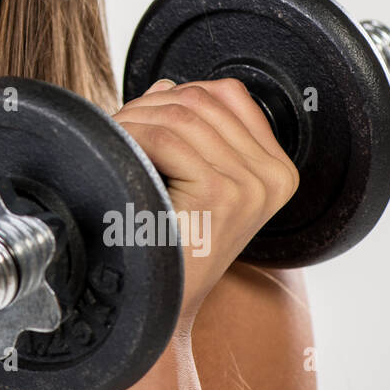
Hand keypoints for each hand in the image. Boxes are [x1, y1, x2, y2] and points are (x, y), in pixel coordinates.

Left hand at [112, 78, 298, 331]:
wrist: (162, 303)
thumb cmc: (171, 244)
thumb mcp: (192, 179)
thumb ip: (189, 129)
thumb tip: (168, 86)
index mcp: (275, 168)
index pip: (228, 93)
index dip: (177, 94)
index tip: (146, 116)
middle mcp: (273, 175)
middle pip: (201, 99)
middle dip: (148, 107)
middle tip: (118, 132)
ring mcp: (252, 185)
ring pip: (180, 115)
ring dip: (134, 122)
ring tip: (114, 147)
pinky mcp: (223, 194)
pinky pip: (166, 140)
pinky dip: (132, 140)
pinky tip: (118, 161)